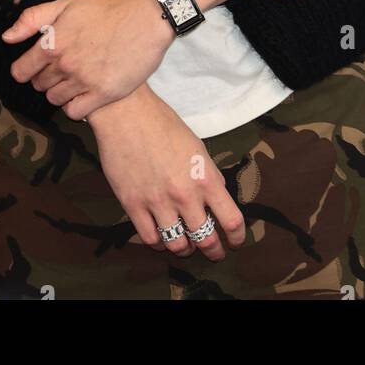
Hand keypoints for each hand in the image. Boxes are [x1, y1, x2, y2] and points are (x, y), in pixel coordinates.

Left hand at [0, 0, 174, 117]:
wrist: (146, 16)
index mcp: (52, 43)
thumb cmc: (107, 8)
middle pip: (40, 86)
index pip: (22, 71)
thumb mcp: (66, 4)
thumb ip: (32, 19)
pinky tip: (84, 93)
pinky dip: (75, 105)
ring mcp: (84, 81)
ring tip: (74, 79)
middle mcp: (65, 65)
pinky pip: (75, 112)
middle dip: (45, 78)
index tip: (34, 67)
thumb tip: (7, 38)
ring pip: (56, 99)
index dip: (25, 69)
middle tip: (61, 67)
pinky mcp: (104, 94)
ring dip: (60, 91)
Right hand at [88, 85, 246, 261]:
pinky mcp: (133, 205)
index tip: (236, 243)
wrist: (127, 113)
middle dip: (213, 251)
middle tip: (213, 252)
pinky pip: (150, 239)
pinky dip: (158, 243)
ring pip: (178, 245)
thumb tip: (217, 197)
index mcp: (205, 178)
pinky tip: (161, 236)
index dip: (237, 238)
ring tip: (185, 246)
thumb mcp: (197, 147)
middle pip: (206, 239)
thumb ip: (209, 175)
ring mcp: (158, 202)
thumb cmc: (163, 124)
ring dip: (185, 249)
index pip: (231, 221)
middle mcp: (184, 195)